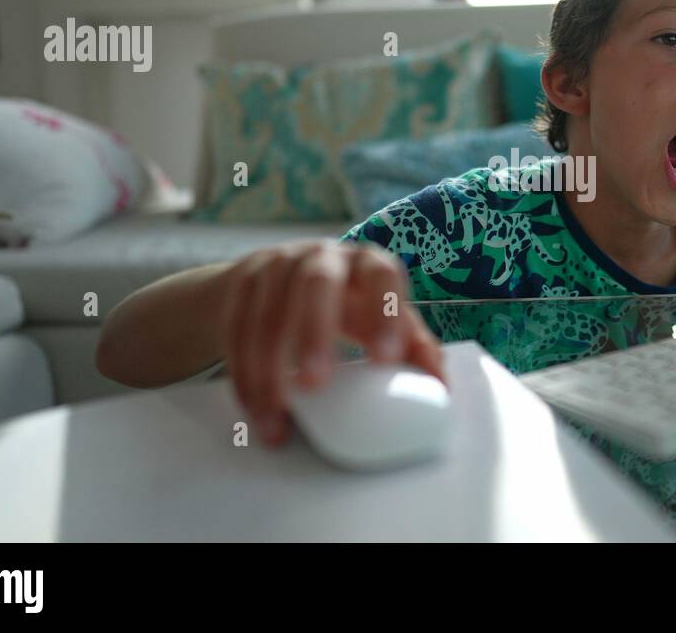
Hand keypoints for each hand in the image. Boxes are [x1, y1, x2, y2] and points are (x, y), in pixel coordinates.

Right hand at [217, 240, 442, 445]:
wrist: (281, 284)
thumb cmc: (347, 307)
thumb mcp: (380, 319)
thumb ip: (411, 348)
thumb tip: (440, 388)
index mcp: (368, 264)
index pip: (382, 276)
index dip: (385, 314)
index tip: (385, 360)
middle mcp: (323, 255)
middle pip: (317, 286)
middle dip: (314, 334)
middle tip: (315, 385)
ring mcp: (277, 264)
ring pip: (268, 314)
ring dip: (267, 371)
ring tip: (276, 420)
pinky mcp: (242, 281)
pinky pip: (235, 328)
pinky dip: (242, 372)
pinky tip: (253, 407)